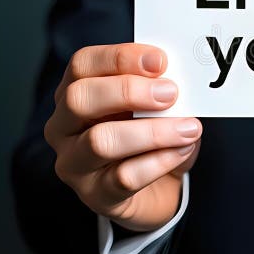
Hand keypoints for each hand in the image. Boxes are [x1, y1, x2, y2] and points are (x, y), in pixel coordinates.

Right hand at [44, 43, 201, 231]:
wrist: (157, 189)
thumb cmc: (151, 137)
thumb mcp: (155, 106)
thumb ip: (159, 88)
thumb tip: (177, 77)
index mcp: (75, 92)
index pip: (83, 64)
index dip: (120, 57)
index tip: (160, 60)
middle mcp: (63, 127)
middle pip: (79, 98)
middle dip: (128, 91)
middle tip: (171, 93)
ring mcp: (74, 164)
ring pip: (101, 141)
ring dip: (153, 132)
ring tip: (189, 128)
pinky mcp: (95, 196)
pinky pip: (124, 177)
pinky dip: (160, 161)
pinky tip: (183, 151)